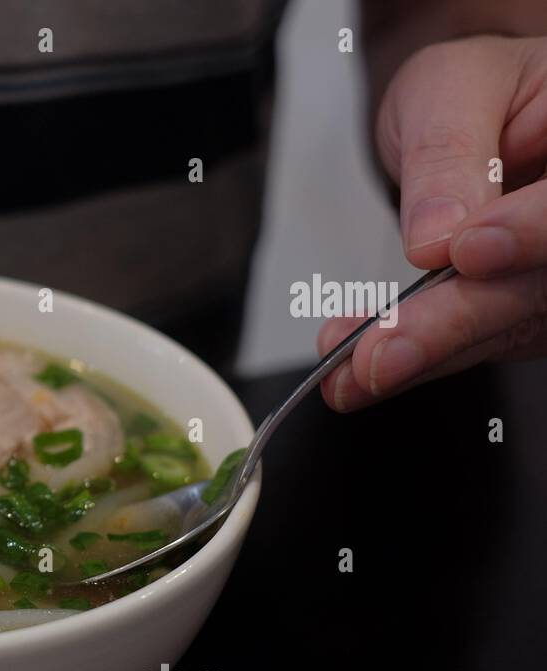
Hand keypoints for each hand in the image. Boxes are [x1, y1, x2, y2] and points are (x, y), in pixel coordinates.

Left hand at [318, 35, 546, 410]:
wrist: (460, 121)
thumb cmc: (470, 94)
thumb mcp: (449, 90)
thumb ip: (447, 156)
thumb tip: (438, 236)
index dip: (532, 232)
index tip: (467, 250)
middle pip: (542, 283)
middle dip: (460, 318)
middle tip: (383, 349)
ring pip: (509, 326)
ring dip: (424, 355)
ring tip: (351, 369)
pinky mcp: (523, 313)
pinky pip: (474, 345)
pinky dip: (414, 359)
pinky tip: (359, 371)